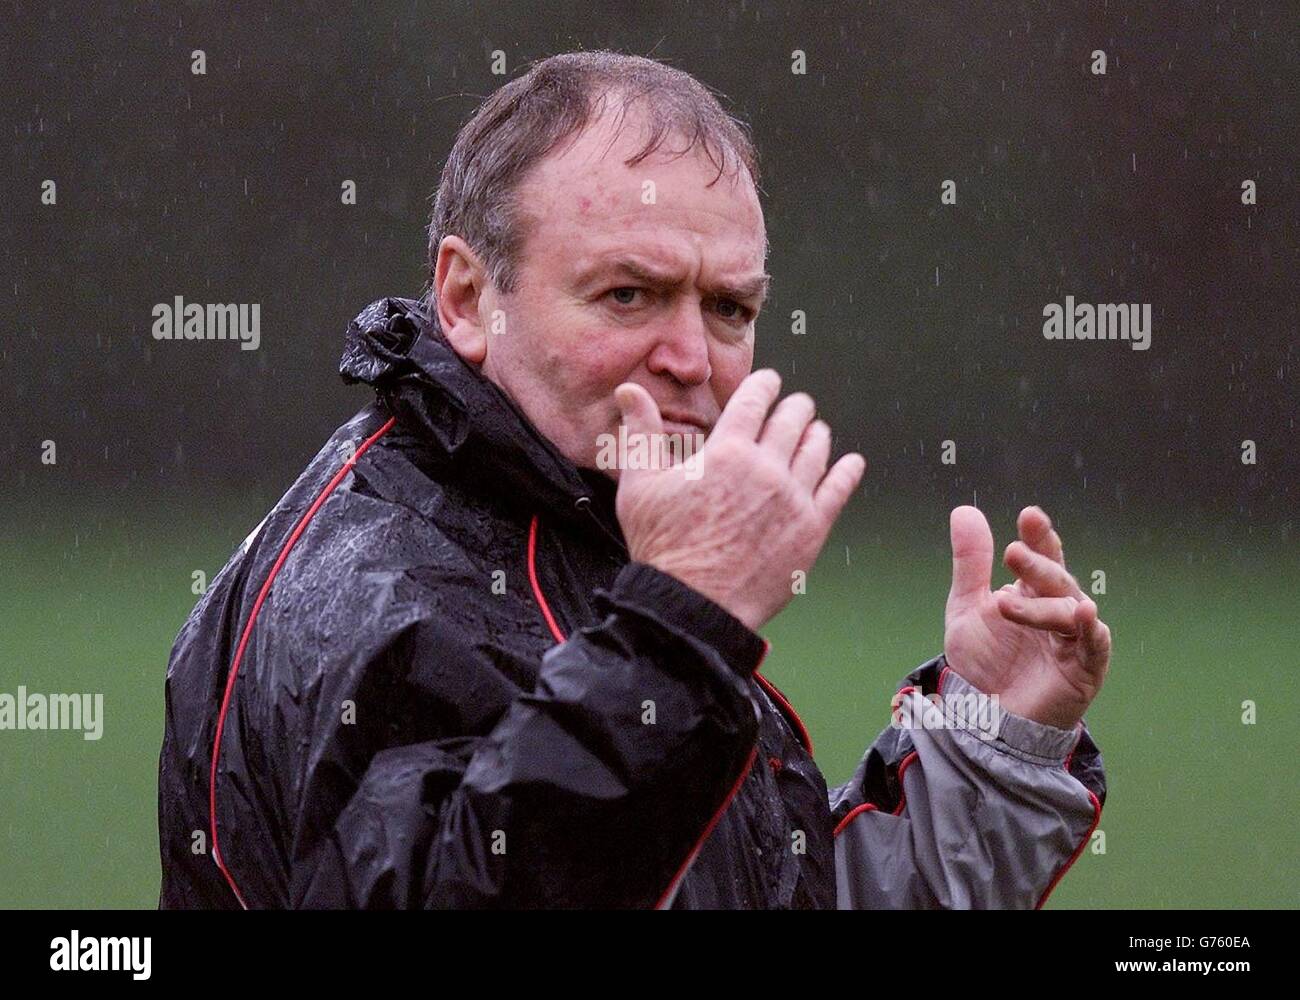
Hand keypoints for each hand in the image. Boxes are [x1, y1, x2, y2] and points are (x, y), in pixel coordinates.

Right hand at [613, 369, 865, 630]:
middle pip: (792, 419)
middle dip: (794, 406)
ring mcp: (793, 498)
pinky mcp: (811, 529)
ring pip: (817, 449)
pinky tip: (851, 463)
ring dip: (817, 434)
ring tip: (816, 430)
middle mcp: (766, 467)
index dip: (765, 384)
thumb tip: (628, 392)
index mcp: (726, 450)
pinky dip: (847, 471)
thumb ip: (640, 433)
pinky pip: (838, 489)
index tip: (769, 381)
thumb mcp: (639, 486)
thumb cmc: (661, 548)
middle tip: (795, 405)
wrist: (692, 605)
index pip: (755, 399)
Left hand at [943, 505, 1110, 729]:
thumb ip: (970, 564)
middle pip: (1056, 579)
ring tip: (1005, 601)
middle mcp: (1059, 610)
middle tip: (1013, 553)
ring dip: (1039, 604)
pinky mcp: (1085, 669)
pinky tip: (1084, 611)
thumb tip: (965, 510)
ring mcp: (1075, 638)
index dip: (1039, 537)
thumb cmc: (984, 662)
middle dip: (1037, 565)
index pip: (1043, 556)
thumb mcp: (968, 608)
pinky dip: (1090, 628)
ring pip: (1067, 609)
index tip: (1030, 516)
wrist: (985, 717)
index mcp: (1034, 592)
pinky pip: (1094, 644)